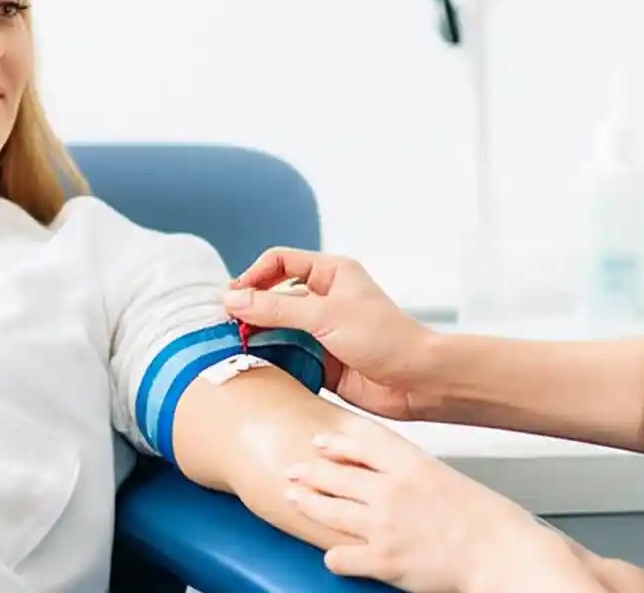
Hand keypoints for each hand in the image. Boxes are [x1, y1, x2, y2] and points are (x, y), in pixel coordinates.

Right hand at [226, 247, 439, 420]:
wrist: (416, 381)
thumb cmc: (385, 338)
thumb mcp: (325, 316)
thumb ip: (277, 308)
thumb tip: (234, 299)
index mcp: (331, 274)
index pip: (280, 262)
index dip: (254, 276)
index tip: (233, 298)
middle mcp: (325, 299)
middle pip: (273, 297)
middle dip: (250, 311)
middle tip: (228, 328)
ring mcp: (322, 331)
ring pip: (277, 329)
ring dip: (259, 339)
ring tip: (237, 350)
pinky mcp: (322, 360)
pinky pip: (288, 357)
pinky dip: (273, 362)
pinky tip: (258, 370)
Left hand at [283, 416, 554, 592]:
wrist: (501, 552)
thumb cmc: (483, 520)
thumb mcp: (446, 479)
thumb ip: (413, 473)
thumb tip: (388, 472)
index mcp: (413, 465)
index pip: (362, 443)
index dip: (336, 442)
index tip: (319, 442)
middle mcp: (393, 490)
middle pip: (334, 474)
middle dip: (308, 472)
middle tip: (292, 471)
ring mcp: (384, 524)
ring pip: (326, 510)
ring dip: (306, 504)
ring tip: (294, 500)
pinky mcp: (383, 559)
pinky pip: (339, 556)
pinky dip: (334, 556)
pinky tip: (334, 555)